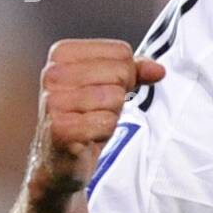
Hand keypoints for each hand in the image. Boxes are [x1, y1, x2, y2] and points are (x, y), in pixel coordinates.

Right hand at [28, 39, 164, 200]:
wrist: (59, 160)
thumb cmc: (85, 118)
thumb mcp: (109, 86)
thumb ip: (134, 72)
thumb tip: (158, 70)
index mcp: (62, 53)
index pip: (120, 52)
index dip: (126, 74)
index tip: (106, 90)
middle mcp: (53, 73)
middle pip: (120, 72)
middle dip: (119, 96)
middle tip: (98, 110)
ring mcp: (54, 101)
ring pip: (115, 97)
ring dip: (111, 116)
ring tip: (92, 123)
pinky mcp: (61, 128)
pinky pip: (107, 122)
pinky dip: (104, 132)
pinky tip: (88, 136)